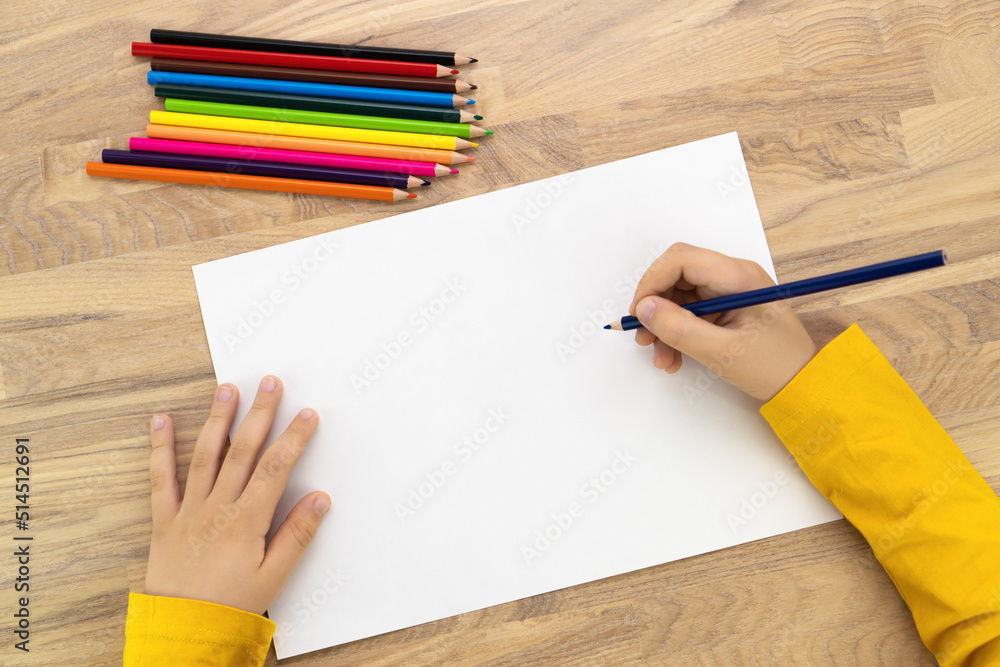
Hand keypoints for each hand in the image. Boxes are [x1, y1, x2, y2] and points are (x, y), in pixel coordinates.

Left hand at [143, 376, 330, 613]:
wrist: (184, 631)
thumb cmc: (231, 606)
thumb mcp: (273, 576)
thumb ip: (296, 535)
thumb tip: (321, 500)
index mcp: (246, 521)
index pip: (276, 468)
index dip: (294, 437)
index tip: (308, 414)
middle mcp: (217, 508)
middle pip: (243, 451)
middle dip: (259, 413)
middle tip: (271, 382)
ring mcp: (189, 511)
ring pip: (205, 455)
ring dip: (217, 419)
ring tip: (227, 389)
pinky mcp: (165, 520)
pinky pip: (161, 478)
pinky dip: (160, 447)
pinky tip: (161, 421)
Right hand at [628, 243, 817, 400]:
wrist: (803, 384)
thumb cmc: (776, 367)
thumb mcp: (723, 352)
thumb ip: (680, 329)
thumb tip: (645, 309)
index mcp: (739, 277)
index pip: (681, 259)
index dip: (652, 282)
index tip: (640, 313)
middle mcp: (733, 277)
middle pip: (676, 276)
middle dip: (655, 307)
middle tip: (645, 337)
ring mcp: (728, 292)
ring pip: (678, 296)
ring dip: (663, 325)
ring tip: (662, 357)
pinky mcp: (724, 308)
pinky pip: (688, 312)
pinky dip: (675, 332)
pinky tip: (674, 356)